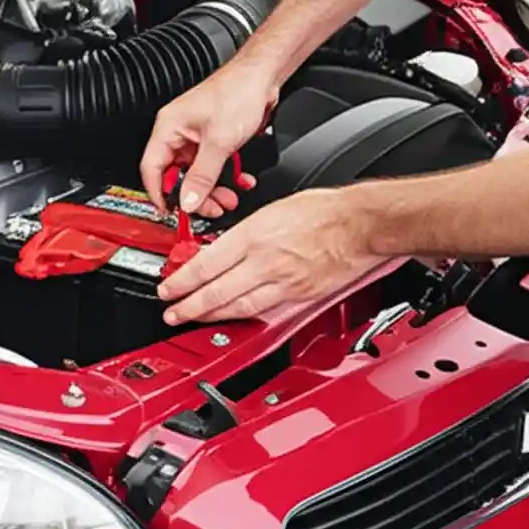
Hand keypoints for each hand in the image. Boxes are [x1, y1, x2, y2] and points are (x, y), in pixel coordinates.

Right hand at [140, 62, 278, 216]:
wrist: (263, 76)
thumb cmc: (237, 91)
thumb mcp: (219, 142)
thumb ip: (202, 176)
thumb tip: (188, 201)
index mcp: (168, 128)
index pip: (152, 169)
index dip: (159, 194)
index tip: (171, 213)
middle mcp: (179, 132)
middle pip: (176, 175)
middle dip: (194, 195)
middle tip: (210, 207)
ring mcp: (197, 136)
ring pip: (197, 174)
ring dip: (213, 189)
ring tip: (228, 198)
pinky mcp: (214, 138)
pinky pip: (213, 166)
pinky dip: (226, 177)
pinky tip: (239, 180)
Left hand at [158, 189, 385, 323]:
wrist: (360, 224)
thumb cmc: (325, 210)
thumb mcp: (273, 209)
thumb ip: (245, 231)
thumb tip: (223, 246)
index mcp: (254, 236)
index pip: (206, 265)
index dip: (182, 281)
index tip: (167, 287)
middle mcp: (264, 262)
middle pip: (216, 292)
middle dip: (188, 306)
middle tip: (171, 312)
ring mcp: (282, 282)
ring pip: (237, 307)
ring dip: (210, 316)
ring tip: (192, 319)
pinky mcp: (298, 296)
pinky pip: (262, 310)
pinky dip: (242, 316)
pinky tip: (231, 318)